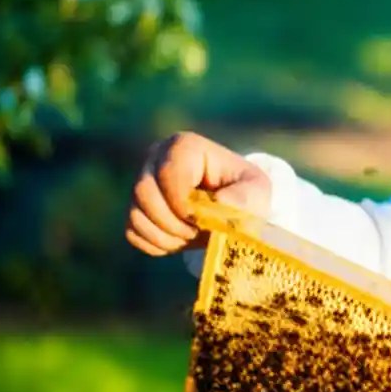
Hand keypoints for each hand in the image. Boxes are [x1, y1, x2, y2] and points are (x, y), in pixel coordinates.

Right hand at [126, 132, 270, 255]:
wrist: (232, 211)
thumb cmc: (246, 194)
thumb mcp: (257, 191)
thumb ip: (246, 196)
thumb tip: (220, 202)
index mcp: (184, 146)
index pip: (168, 171)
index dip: (182, 201)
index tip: (203, 218)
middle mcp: (155, 158)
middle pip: (143, 192)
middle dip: (175, 222)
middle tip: (200, 232)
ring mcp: (141, 183)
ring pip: (136, 215)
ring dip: (168, 236)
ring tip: (195, 236)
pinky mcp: (136, 209)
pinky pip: (133, 232)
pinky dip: (159, 245)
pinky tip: (181, 240)